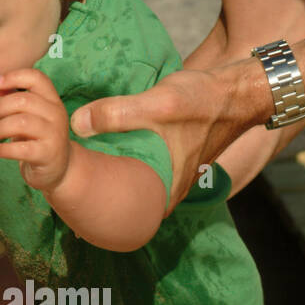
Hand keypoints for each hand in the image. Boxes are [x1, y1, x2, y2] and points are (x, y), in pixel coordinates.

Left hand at [0, 68, 70, 190]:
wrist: (58, 168)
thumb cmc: (37, 138)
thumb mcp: (26, 116)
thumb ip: (11, 101)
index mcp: (51, 99)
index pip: (36, 78)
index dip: (15, 76)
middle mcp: (56, 113)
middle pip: (23, 100)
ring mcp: (54, 134)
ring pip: (21, 123)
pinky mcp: (48, 154)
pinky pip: (22, 148)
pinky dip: (5, 149)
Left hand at [68, 67, 261, 209]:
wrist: (237, 91)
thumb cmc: (203, 101)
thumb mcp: (157, 105)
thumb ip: (117, 115)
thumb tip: (76, 124)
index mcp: (166, 189)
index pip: (124, 214)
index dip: (96, 210)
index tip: (69, 200)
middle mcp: (168, 187)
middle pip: (124, 196)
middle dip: (97, 189)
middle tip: (67, 180)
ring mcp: (170, 172)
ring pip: (131, 177)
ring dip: (110, 170)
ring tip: (79, 162)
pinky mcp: (169, 155)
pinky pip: (138, 161)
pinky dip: (122, 155)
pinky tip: (103, 142)